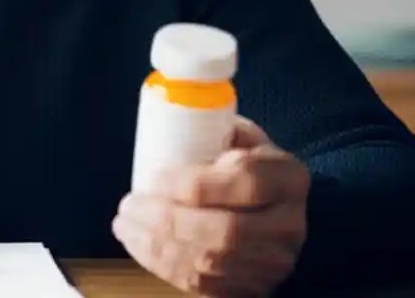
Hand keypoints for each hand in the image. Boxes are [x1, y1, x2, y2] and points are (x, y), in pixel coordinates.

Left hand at [113, 117, 309, 296]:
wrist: (274, 212)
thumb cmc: (246, 166)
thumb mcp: (240, 139)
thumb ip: (212, 131)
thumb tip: (168, 132)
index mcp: (288, 178)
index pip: (244, 181)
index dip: (192, 182)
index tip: (152, 177)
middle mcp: (289, 226)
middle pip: (225, 231)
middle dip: (165, 220)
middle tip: (128, 206)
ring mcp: (274, 264)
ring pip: (210, 262)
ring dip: (156, 245)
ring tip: (125, 224)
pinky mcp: (252, 289)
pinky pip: (202, 285)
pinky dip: (162, 265)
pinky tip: (138, 245)